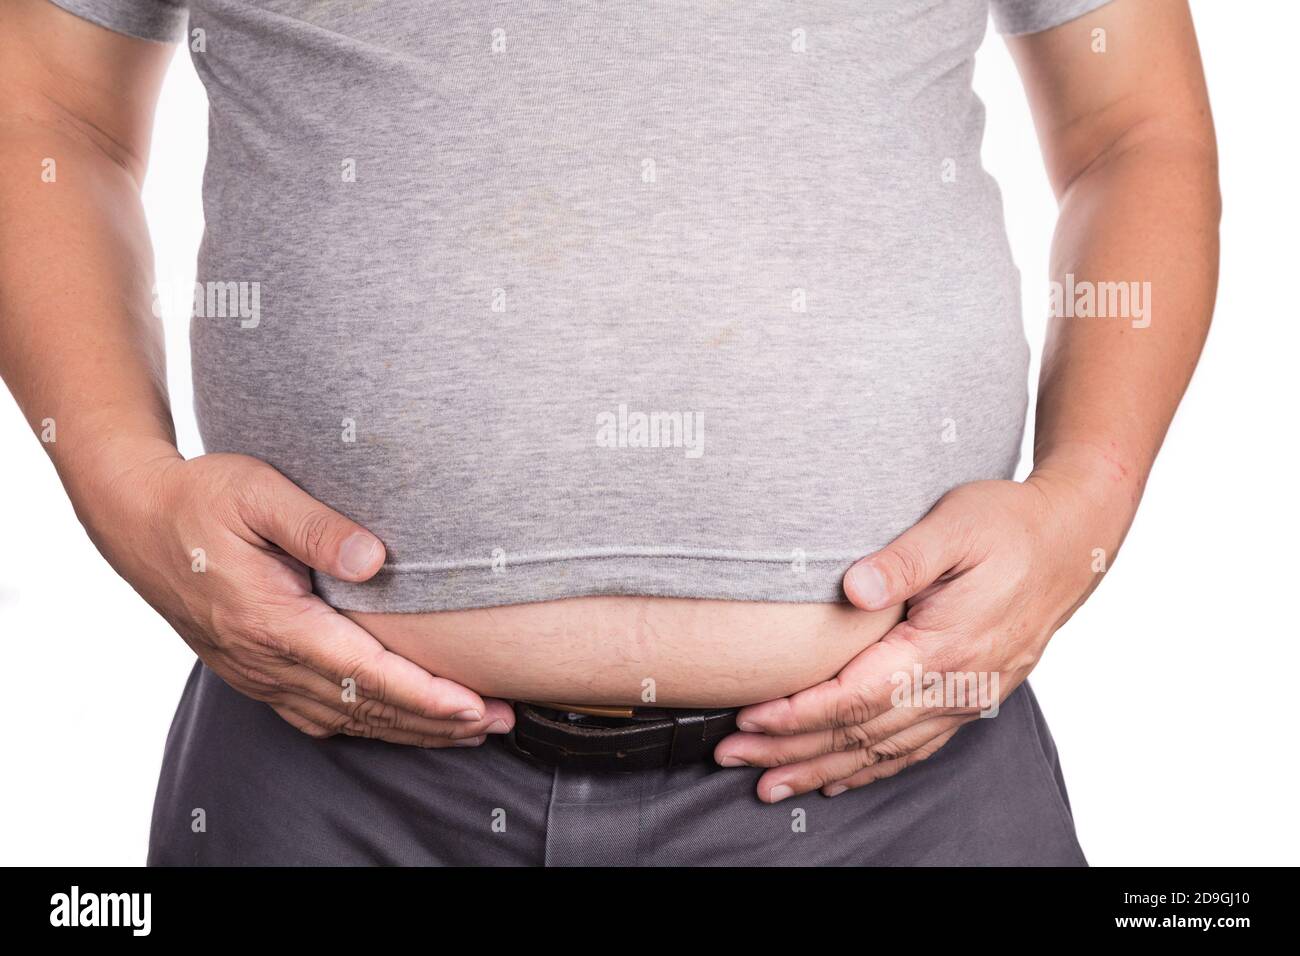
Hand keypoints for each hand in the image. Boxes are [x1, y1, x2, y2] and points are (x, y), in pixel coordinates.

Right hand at [79, 445, 513, 746]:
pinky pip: (317, 716)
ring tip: (469, 730)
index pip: (363, 674)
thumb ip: (316, 526)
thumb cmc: (201, 498)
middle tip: (500, 722)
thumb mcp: (257, 492)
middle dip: (436, 722)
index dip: (424, 696)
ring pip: (344, 721)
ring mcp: (255, 672)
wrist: (135, 518)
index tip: (475, 705)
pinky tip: (400, 724)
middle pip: (363, 709)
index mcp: (271, 621)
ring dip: (409, 730)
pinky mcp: (252, 672)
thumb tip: (376, 559)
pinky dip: (367, 726)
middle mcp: (264, 660)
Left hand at [714, 471, 1125, 801]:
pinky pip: (915, 749)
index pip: (856, 696)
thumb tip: (853, 587)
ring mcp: (967, 697)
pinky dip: (872, 769)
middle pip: (860, 733)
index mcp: (944, 647)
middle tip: (731, 760)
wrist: (1072, 542)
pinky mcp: (972, 697)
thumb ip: (903, 559)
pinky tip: (840, 779)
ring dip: (824, 769)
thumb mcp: (955, 524)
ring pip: (884, 751)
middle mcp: (956, 684)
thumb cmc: (1008, 524)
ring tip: (771, 785)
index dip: (797, 715)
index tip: (747, 721)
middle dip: (791, 751)